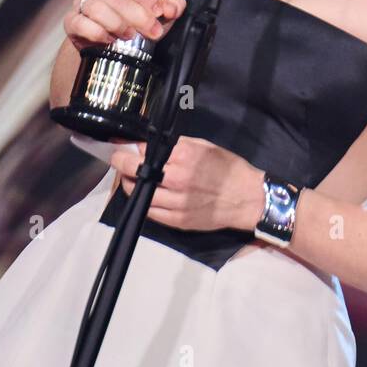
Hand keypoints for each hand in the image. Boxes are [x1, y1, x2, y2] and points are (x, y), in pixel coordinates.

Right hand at [64, 0, 186, 50]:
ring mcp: (81, 2)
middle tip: (152, 31)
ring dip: (117, 24)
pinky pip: (79, 23)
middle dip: (137, 16)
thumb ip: (172, 5)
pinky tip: (109, 40)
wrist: (112, 44)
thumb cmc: (135, 21)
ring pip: (96, 8)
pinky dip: (96, 33)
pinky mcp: (71, 21)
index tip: (158, 11)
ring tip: (130, 36)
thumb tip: (171, 7)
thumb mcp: (158, 13)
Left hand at [110, 137, 262, 232]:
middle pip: (135, 172)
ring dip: (130, 185)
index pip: (143, 152)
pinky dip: (143, 202)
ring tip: (131, 179)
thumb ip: (176, 145)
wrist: (247, 198)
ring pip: (138, 194)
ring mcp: (176, 202)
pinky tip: (146, 195)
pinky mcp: (177, 220)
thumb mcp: (205, 147)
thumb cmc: (229, 169)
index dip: (126, 149)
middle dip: (122, 166)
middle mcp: (177, 178)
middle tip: (120, 162)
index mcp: (184, 156)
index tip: (119, 148)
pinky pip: (149, 212)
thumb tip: (150, 145)